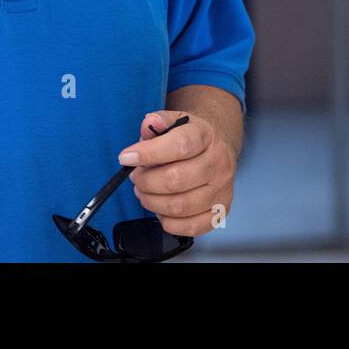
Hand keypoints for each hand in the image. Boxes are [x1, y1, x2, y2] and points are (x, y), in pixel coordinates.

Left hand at [118, 110, 235, 236]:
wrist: (218, 148)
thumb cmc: (191, 138)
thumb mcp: (175, 121)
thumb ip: (158, 122)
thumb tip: (149, 123)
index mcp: (206, 136)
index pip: (179, 146)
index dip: (149, 154)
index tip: (126, 158)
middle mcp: (218, 163)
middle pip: (175, 180)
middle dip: (145, 181)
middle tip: (136, 177)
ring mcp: (222, 189)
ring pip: (179, 206)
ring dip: (152, 202)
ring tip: (145, 192)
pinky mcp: (221, 211)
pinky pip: (190, 227)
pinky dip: (168, 221)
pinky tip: (162, 208)